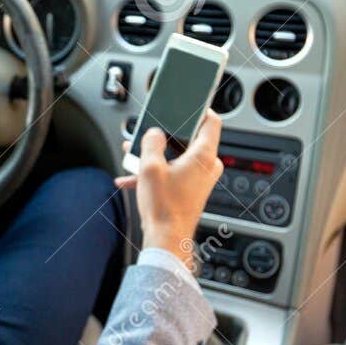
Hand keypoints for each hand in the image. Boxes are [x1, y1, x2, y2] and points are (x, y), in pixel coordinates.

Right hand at [115, 111, 223, 268]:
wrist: (166, 240)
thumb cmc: (164, 208)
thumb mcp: (150, 166)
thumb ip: (151, 142)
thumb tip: (154, 134)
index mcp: (204, 155)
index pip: (211, 121)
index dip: (198, 109)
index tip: (185, 105)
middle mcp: (208, 166)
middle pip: (189, 138)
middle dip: (165, 137)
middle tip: (148, 135)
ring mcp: (201, 180)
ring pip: (179, 157)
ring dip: (157, 156)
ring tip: (134, 158)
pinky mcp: (193, 190)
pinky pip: (176, 173)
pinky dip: (158, 172)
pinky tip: (134, 178)